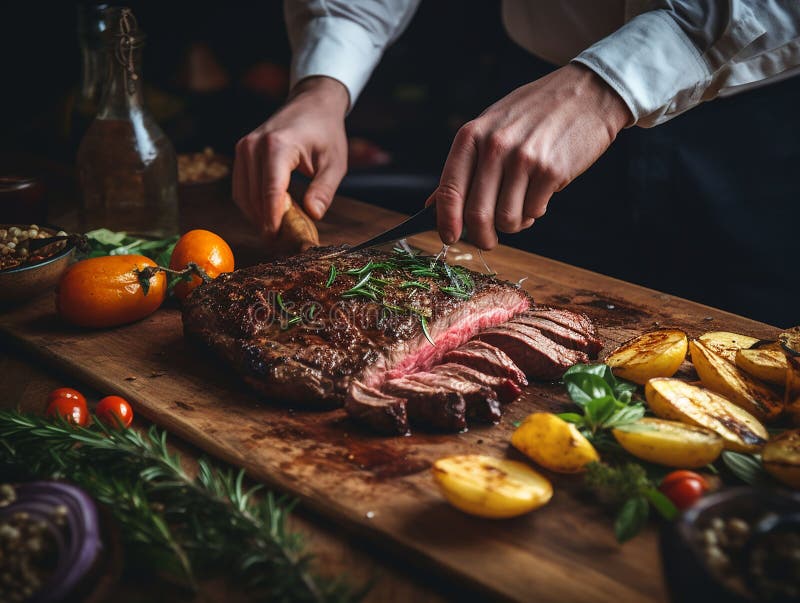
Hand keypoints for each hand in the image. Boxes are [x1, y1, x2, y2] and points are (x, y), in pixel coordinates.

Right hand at [233, 76, 348, 235]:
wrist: (312, 103)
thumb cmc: (326, 132)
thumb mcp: (334, 162)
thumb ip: (324, 190)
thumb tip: (313, 215)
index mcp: (277, 146)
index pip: (270, 192)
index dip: (273, 220)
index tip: (279, 240)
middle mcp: (253, 146)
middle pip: (254, 197)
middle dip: (266, 223)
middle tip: (282, 245)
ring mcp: (243, 148)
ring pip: (242, 195)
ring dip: (257, 217)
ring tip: (277, 234)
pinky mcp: (241, 153)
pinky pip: (241, 187)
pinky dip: (252, 205)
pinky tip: (269, 216)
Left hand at [427, 63, 631, 248]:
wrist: (587, 94)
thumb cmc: (534, 113)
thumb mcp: (490, 127)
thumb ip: (463, 167)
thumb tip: (432, 206)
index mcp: (472, 136)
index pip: (449, 190)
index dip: (446, 222)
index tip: (449, 237)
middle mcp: (494, 147)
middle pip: (476, 215)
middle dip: (481, 237)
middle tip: (488, 240)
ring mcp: (523, 159)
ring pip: (507, 220)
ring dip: (514, 223)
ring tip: (522, 204)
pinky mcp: (550, 171)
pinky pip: (534, 212)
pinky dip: (535, 211)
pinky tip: (541, 192)